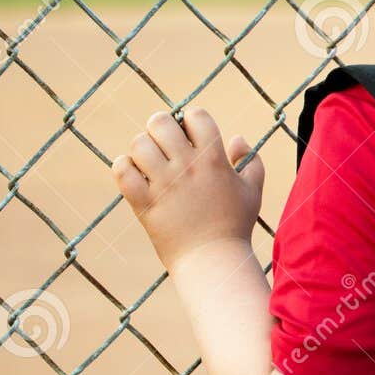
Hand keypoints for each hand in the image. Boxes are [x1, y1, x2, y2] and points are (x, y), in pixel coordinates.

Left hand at [111, 108, 265, 270]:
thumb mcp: (252, 190)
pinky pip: (121, 170)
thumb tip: (236, 138)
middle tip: (164, 143)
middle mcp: (187, 167)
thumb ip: (250, 159)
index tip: (191, 133)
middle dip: (160, 127)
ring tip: (150, 160)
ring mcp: (163, 184)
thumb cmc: (235, 225)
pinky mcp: (143, 202)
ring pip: (138, 144)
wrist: (212, 259)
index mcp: (214, 159)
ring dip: (142, 148)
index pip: (196, 115)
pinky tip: (134, 174)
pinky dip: (124, 167)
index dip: (191, 119)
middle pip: (160, 122)